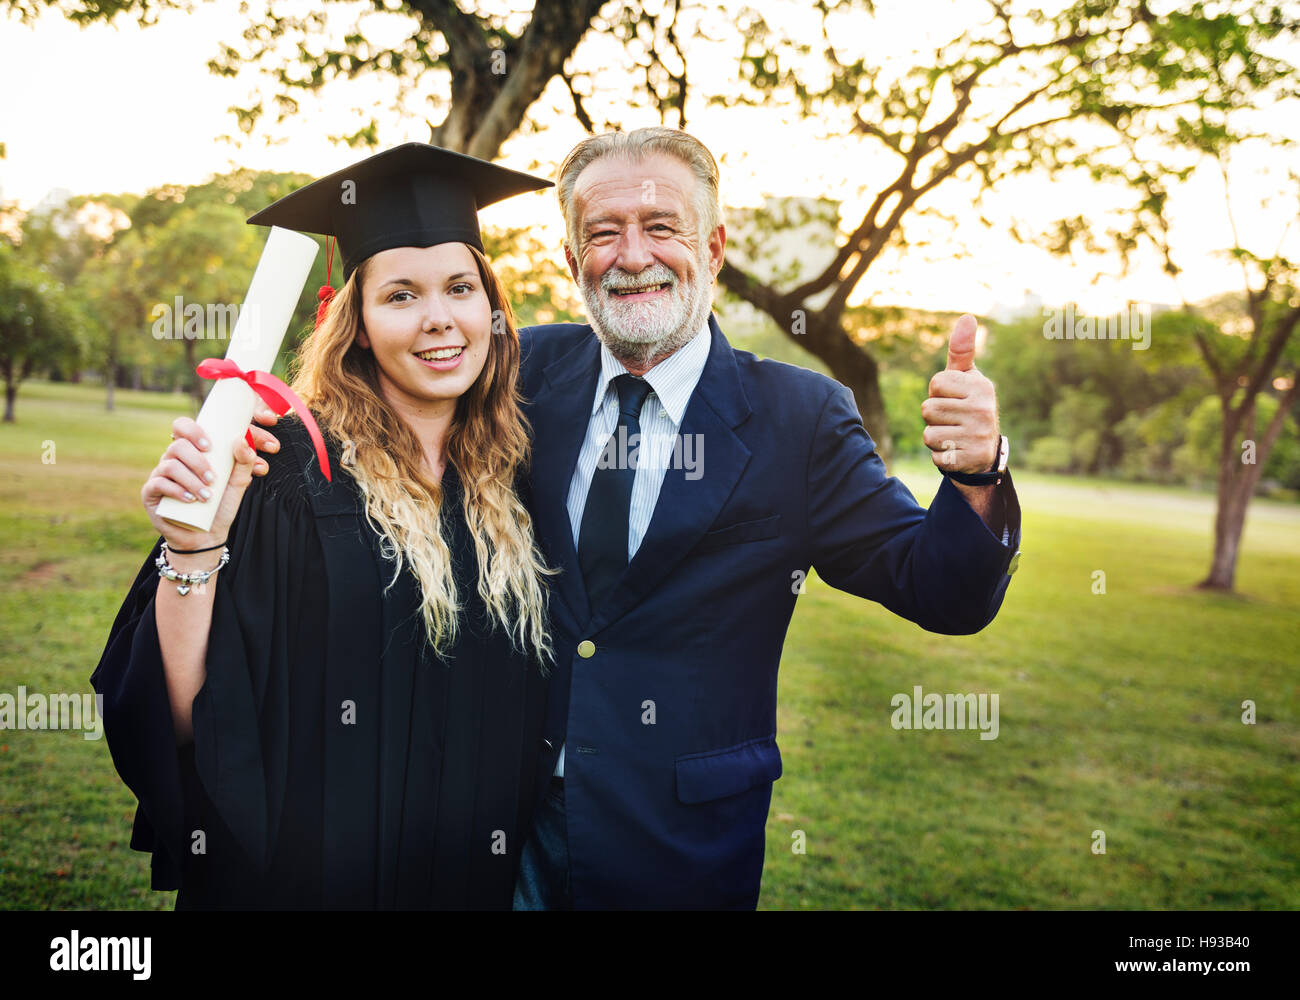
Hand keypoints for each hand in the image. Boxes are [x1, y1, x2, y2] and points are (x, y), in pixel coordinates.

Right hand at [141, 408, 281, 550]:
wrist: (207, 536)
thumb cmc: (220, 505)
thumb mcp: (238, 483)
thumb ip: (245, 461)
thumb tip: (241, 440)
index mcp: (191, 452)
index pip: (183, 427)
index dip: (193, 430)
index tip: (210, 446)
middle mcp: (172, 460)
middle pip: (177, 446)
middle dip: (197, 461)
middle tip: (213, 478)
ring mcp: (160, 475)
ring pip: (169, 465)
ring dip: (191, 480)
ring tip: (207, 496)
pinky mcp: (151, 493)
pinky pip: (158, 484)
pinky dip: (176, 491)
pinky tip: (190, 500)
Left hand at [921, 314, 999, 474]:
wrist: (985, 452)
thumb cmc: (969, 406)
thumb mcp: (967, 378)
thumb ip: (962, 350)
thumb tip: (967, 317)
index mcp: (981, 387)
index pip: (936, 383)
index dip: (938, 392)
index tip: (953, 399)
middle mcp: (983, 410)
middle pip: (928, 409)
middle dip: (934, 416)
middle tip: (953, 420)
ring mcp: (978, 435)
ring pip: (928, 434)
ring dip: (935, 437)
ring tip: (954, 435)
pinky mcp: (970, 459)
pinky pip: (936, 456)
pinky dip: (940, 456)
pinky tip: (956, 452)